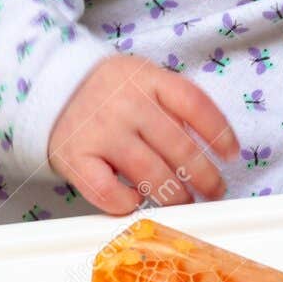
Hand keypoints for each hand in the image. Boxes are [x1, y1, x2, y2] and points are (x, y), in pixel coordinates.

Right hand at [49, 55, 238, 214]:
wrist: (51, 90)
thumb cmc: (109, 91)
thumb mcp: (143, 78)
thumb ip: (172, 103)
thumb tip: (211, 146)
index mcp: (147, 78)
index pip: (194, 104)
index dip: (219, 133)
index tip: (231, 156)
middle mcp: (126, 103)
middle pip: (178, 147)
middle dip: (205, 177)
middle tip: (214, 191)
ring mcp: (101, 131)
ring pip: (150, 174)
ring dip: (175, 196)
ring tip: (185, 203)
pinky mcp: (76, 158)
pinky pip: (109, 192)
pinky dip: (127, 203)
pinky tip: (136, 201)